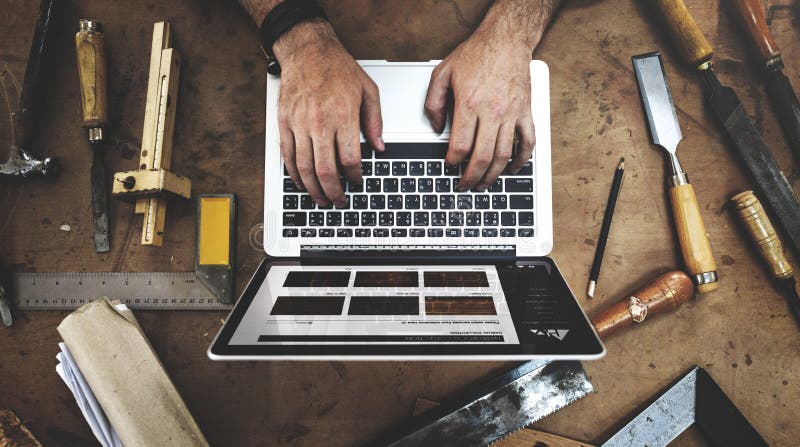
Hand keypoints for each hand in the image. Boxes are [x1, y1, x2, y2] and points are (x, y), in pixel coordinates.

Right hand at [275, 21, 383, 206]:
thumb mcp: (368, 90)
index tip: (357, 182)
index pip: (350, 159)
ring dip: (313, 189)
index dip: (355, 178)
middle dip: (334, 192)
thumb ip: (375, 121)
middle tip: (339, 201)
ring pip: (305, 168)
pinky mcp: (284, 122)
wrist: (308, 50)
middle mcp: (320, 122)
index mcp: (343, 115)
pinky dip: (294, 174)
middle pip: (326, 170)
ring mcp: (299, 123)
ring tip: (321, 199)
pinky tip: (301, 183)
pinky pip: (287, 155)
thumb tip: (379, 147)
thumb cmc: (338, 68)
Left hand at [424, 29, 534, 190]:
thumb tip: (435, 128)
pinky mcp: (526, 112)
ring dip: (493, 175)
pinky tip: (512, 169)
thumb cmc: (476, 54)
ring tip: (483, 184)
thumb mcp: (442, 73)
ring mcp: (512, 113)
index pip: (460, 145)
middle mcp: (492, 111)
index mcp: (470, 104)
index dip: (453, 162)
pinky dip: (521, 160)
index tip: (449, 166)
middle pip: (483, 157)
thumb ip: (433, 103)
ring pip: (504, 155)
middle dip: (471, 177)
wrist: (506, 39)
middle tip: (464, 185)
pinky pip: (528, 142)